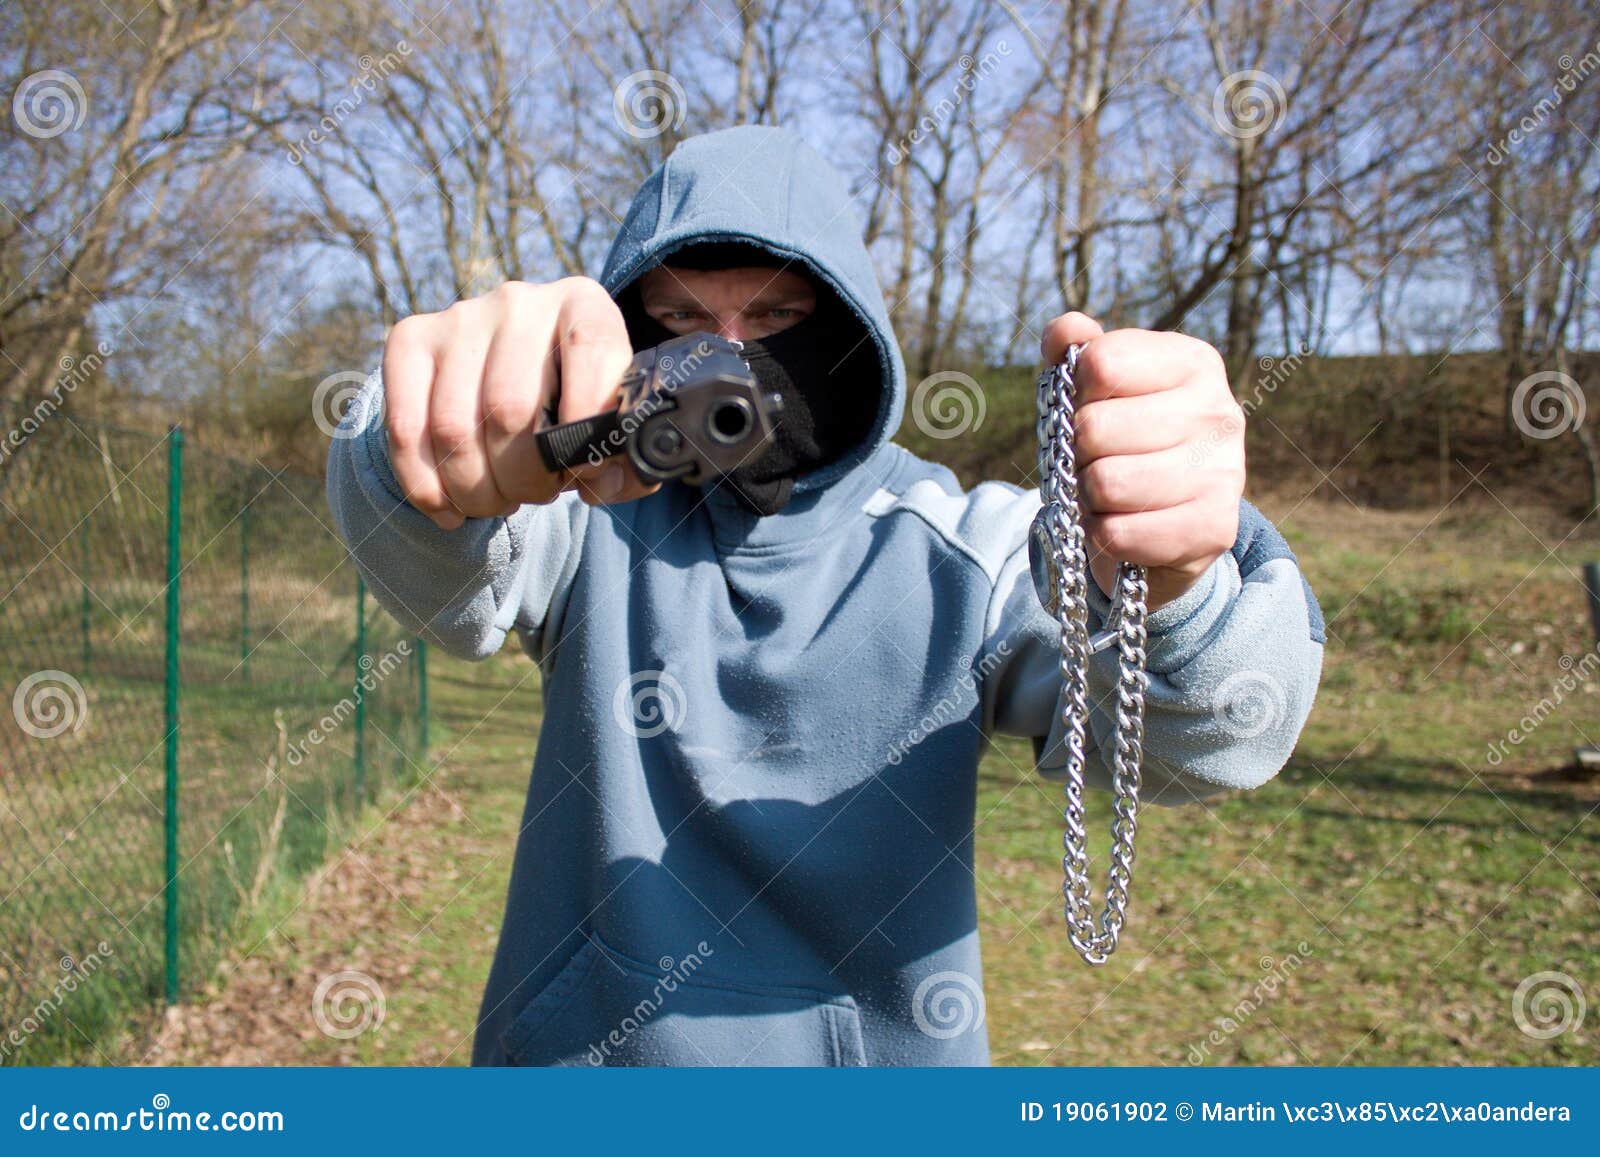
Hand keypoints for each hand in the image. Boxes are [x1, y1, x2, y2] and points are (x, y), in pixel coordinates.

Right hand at [382, 278, 656, 529]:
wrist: (522, 373)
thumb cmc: (578, 407)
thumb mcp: (617, 425)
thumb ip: (629, 459)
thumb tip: (602, 480)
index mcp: (585, 306)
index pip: (591, 348)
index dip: (587, 418)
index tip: (586, 470)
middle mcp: (520, 302)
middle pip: (510, 407)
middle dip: (524, 477)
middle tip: (535, 494)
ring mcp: (460, 317)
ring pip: (454, 428)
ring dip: (476, 490)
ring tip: (499, 502)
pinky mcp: (412, 340)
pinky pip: (406, 428)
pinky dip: (426, 486)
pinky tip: (451, 510)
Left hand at [1040, 313, 1243, 610]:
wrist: (1161, 519)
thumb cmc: (1119, 440)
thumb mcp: (1092, 389)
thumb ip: (1072, 350)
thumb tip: (1068, 329)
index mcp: (1191, 361)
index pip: (1100, 365)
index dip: (1074, 393)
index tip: (1087, 406)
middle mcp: (1218, 411)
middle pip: (1094, 429)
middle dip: (1077, 451)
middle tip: (1095, 459)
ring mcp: (1225, 471)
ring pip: (1105, 484)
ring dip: (1088, 497)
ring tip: (1107, 493)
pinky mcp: (1215, 528)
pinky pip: (1119, 533)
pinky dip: (1102, 535)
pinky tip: (1120, 524)